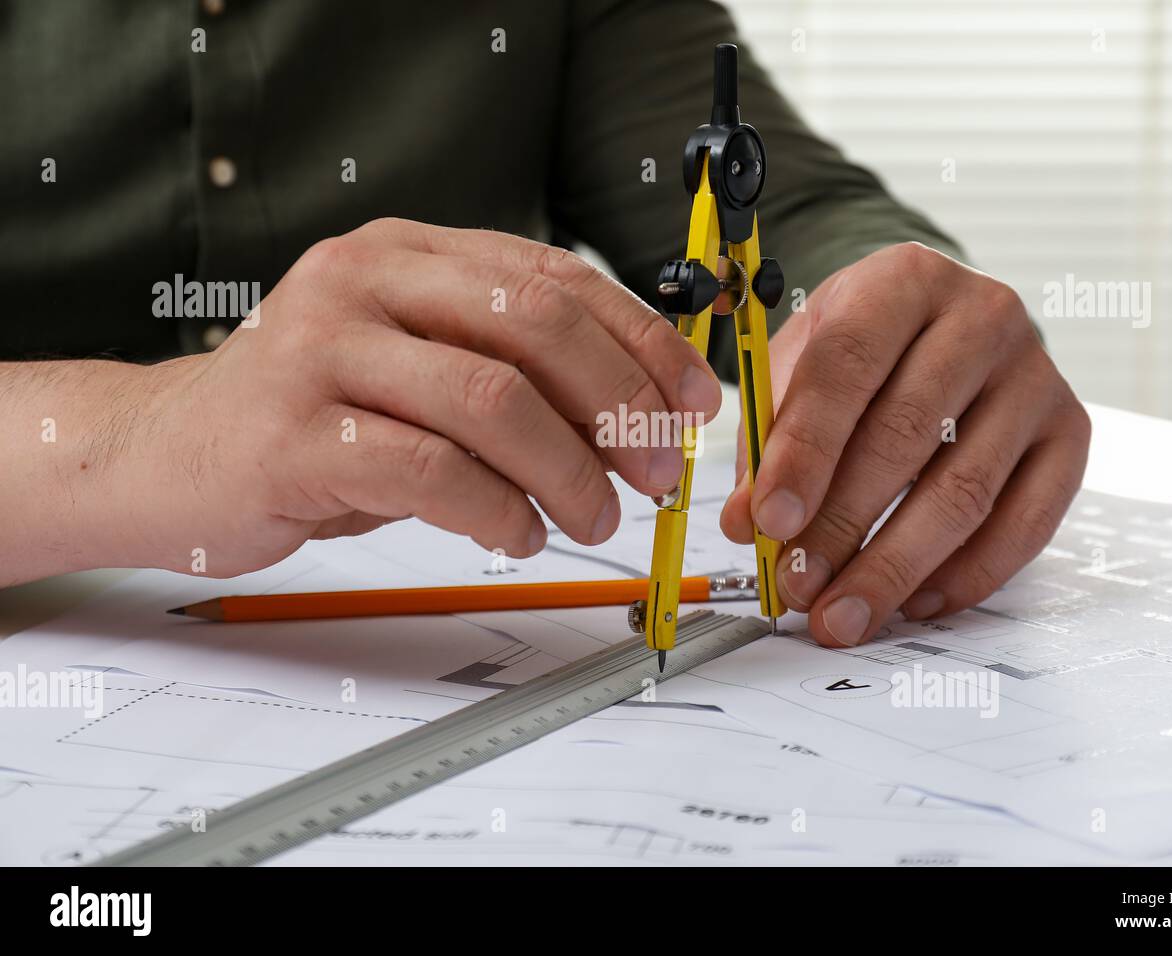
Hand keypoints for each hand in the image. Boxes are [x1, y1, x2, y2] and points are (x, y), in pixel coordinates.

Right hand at [125, 218, 720, 576]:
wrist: (172, 454)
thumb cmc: (317, 417)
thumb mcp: (419, 372)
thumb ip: (511, 375)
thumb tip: (640, 418)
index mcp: (409, 252)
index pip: (557, 278)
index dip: (642, 341)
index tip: (693, 402)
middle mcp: (365, 280)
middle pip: (536, 325)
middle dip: (620, 405)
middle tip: (659, 472)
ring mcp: (320, 349)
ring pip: (490, 398)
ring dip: (568, 469)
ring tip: (596, 517)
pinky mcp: (290, 431)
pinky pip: (428, 469)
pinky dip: (496, 509)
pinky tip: (518, 534)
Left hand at [721, 242, 1089, 645]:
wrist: (946, 322)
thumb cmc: (863, 346)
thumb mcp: (800, 362)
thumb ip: (769, 436)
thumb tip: (748, 524)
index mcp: (904, 282)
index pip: (847, 365)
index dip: (805, 451)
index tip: (769, 521)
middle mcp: (984, 318)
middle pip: (907, 435)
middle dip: (842, 524)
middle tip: (798, 585)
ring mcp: (1035, 377)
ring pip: (964, 490)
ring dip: (895, 567)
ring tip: (843, 613)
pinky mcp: (1070, 432)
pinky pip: (1025, 523)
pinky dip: (966, 575)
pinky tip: (914, 602)